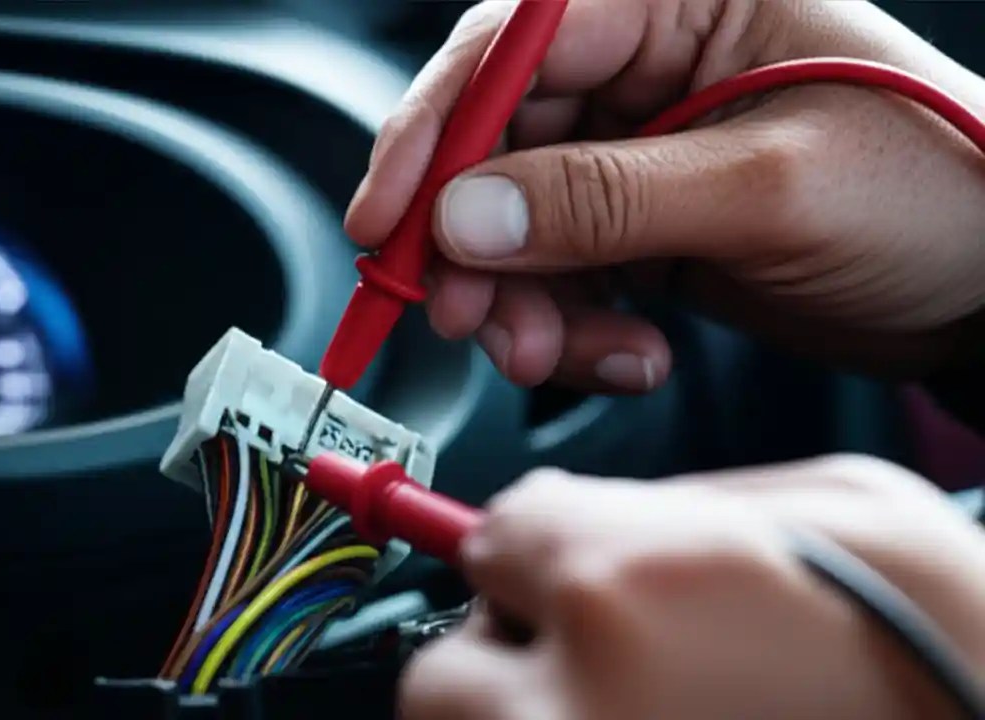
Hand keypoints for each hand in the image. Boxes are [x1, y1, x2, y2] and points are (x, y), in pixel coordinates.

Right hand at [346, 0, 984, 391]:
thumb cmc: (932, 194)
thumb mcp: (766, 189)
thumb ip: (608, 198)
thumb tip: (466, 216)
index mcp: (679, 2)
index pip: (515, 44)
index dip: (436, 129)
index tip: (390, 220)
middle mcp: (648, 65)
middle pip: (497, 142)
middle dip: (473, 243)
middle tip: (469, 319)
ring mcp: (638, 151)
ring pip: (517, 220)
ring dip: (520, 301)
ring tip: (557, 355)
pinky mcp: (641, 224)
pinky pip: (561, 272)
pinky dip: (571, 325)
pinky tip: (625, 354)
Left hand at [399, 455, 984, 719]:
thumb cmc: (949, 640)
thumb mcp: (825, 504)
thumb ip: (669, 508)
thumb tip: (583, 518)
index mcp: (626, 591)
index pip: (493, 535)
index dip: (535, 545)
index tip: (549, 561)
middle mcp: (579, 707)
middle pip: (446, 667)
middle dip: (507, 650)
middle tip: (583, 650)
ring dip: (519, 713)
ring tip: (622, 703)